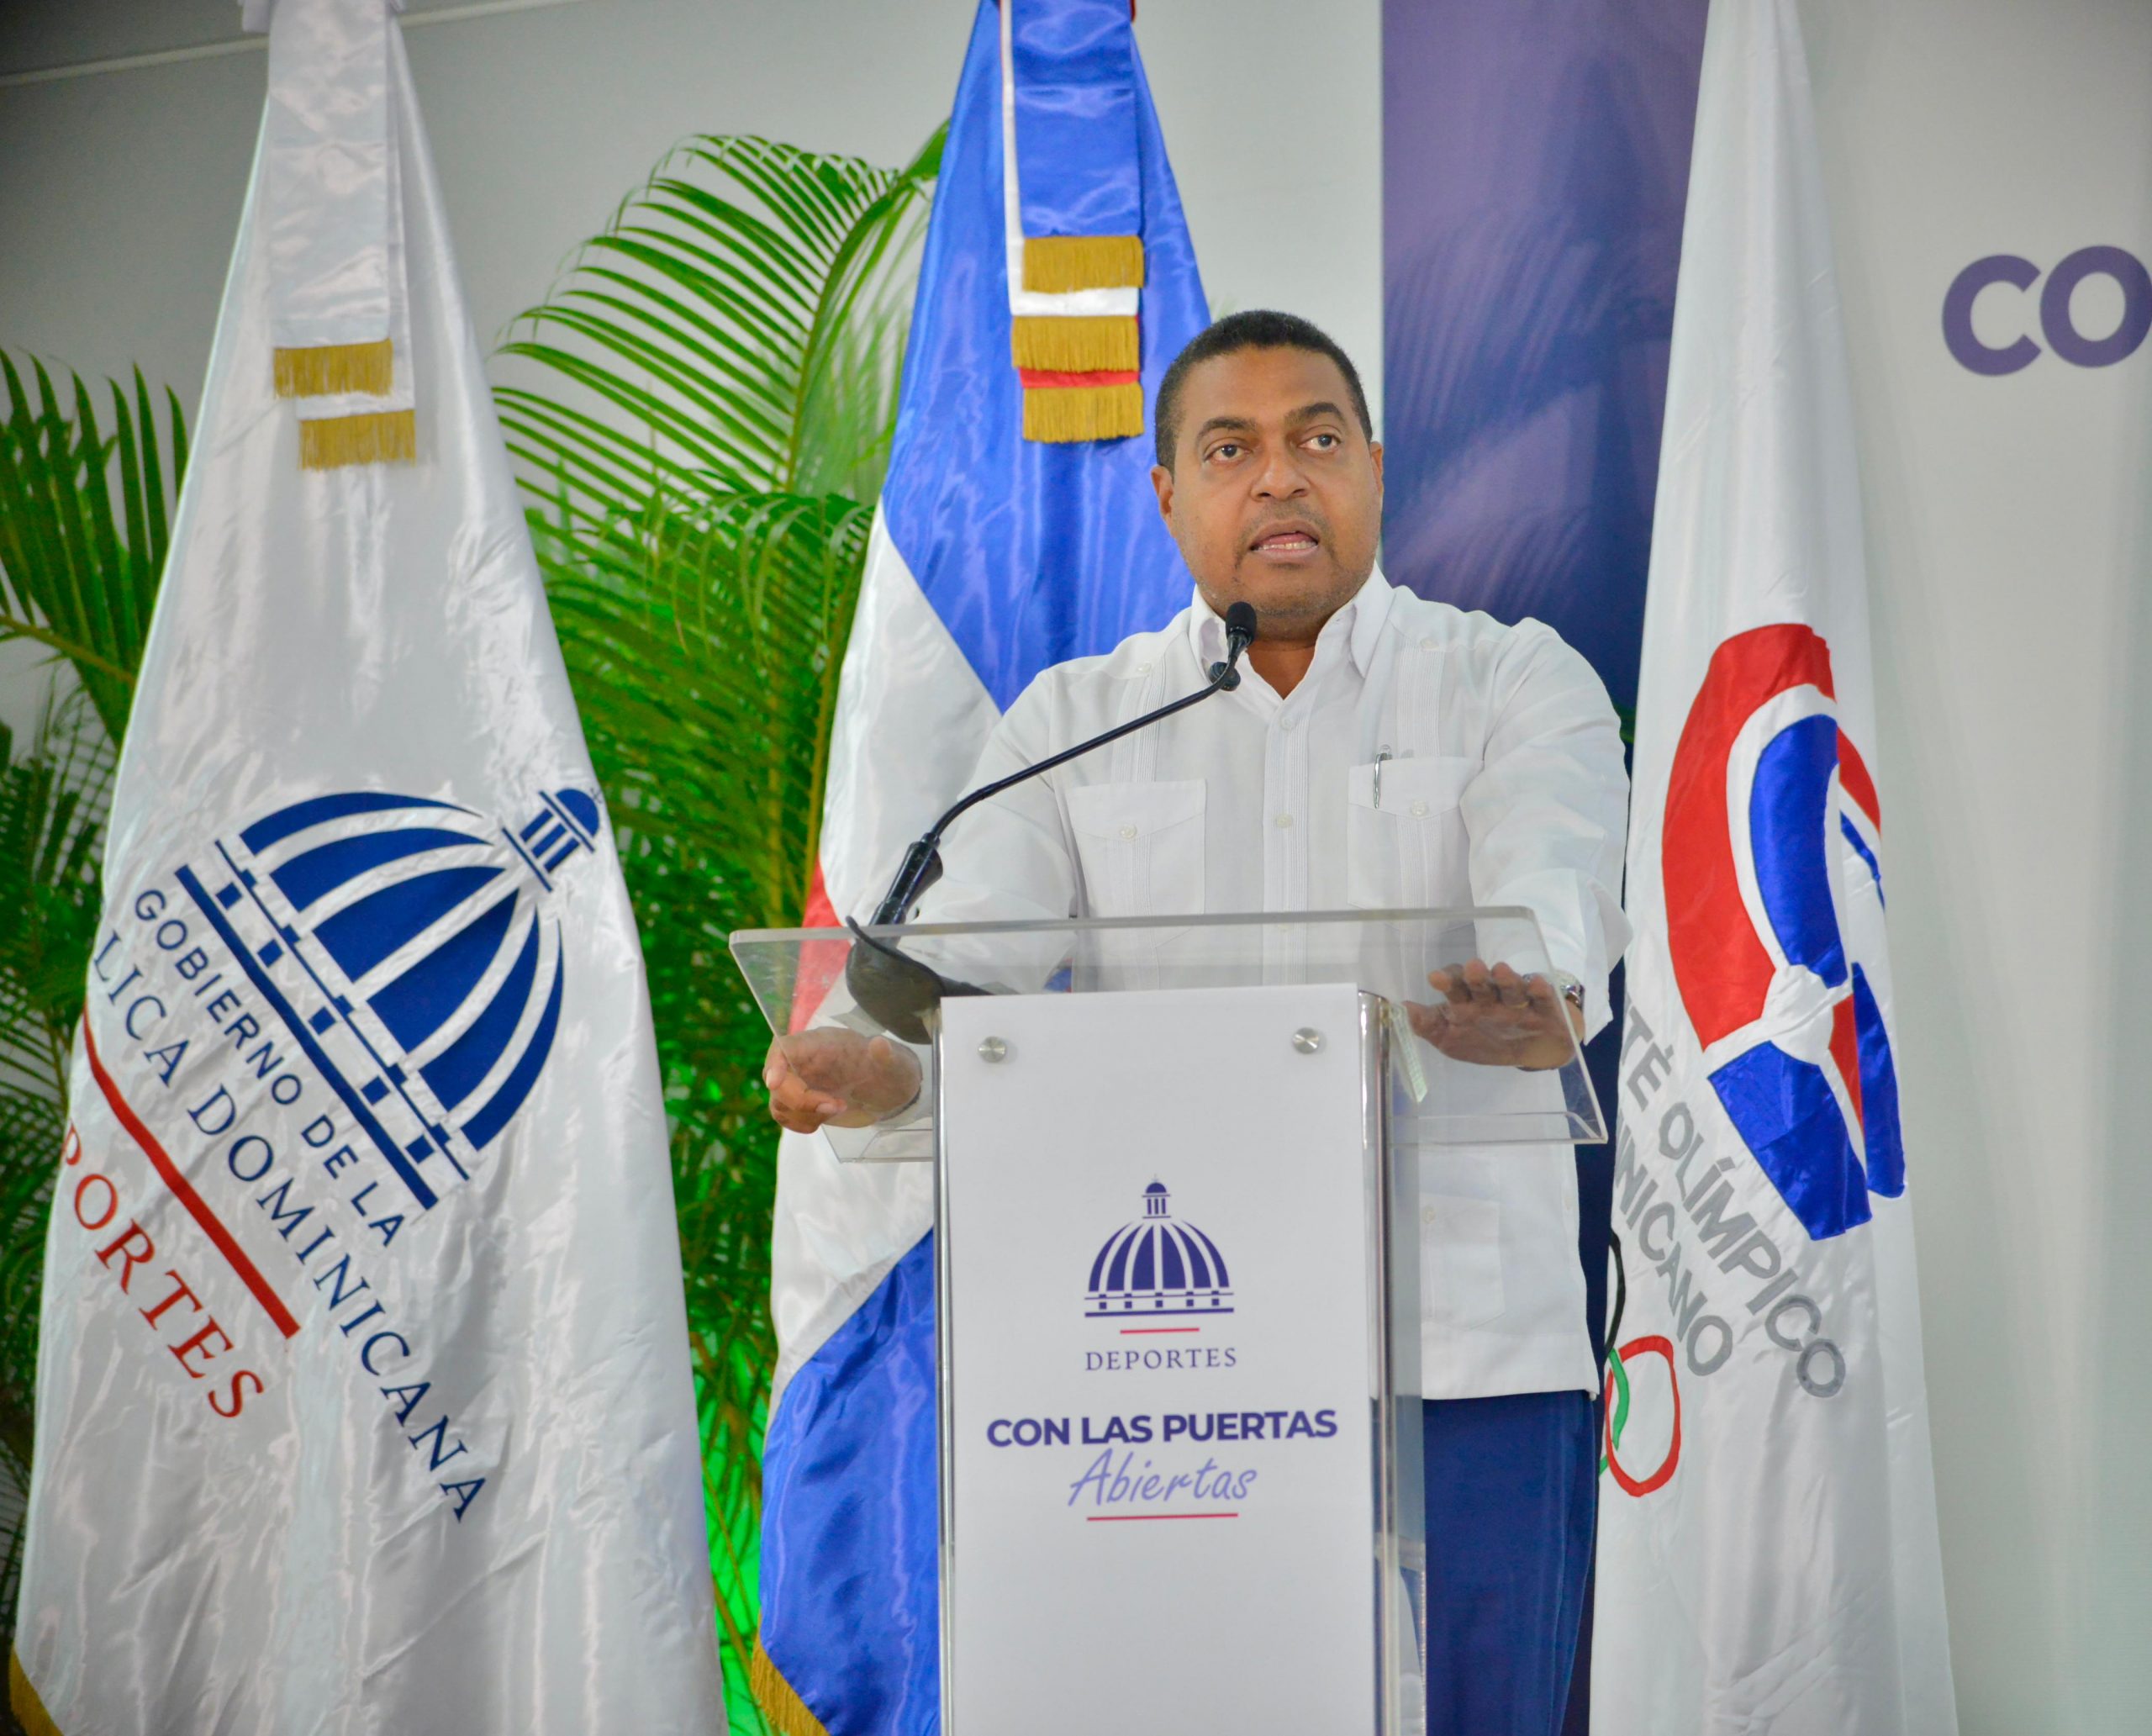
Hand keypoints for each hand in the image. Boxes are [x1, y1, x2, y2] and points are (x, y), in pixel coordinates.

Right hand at [764, 1028, 921, 1132]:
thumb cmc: (890, 1070)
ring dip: (805, 1114)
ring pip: (778, 1102)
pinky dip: (801, 1123)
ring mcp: (801, 1082)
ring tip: (838, 1109)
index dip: (774, 1063)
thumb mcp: (895, 1063)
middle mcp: (804, 1061)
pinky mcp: (802, 1102)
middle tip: (838, 1106)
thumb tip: (879, 1045)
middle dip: (801, 1100)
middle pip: (776, 1080)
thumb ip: (886, 1055)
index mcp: (822, 1043)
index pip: (785, 1046)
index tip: (775, 1083)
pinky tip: (824, 1120)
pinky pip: (785, 1115)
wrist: (890, 1088)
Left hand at [1404, 960, 1580, 1070]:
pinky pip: (1542, 998)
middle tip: (1471, 968)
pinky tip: (1536, 985)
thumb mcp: (1452, 1040)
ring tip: (1500, 971)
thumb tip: (1404, 1009)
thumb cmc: (1486, 1040)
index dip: (1446, 980)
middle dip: (1475, 976)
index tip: (1435, 978)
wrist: (1533, 1050)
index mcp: (1467, 1002)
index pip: (1455, 984)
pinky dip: (1540, 991)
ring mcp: (1517, 1002)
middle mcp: (1490, 997)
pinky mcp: (1543, 1008)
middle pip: (1481, 983)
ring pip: (1510, 987)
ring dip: (1506, 979)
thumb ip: (1428, 1026)